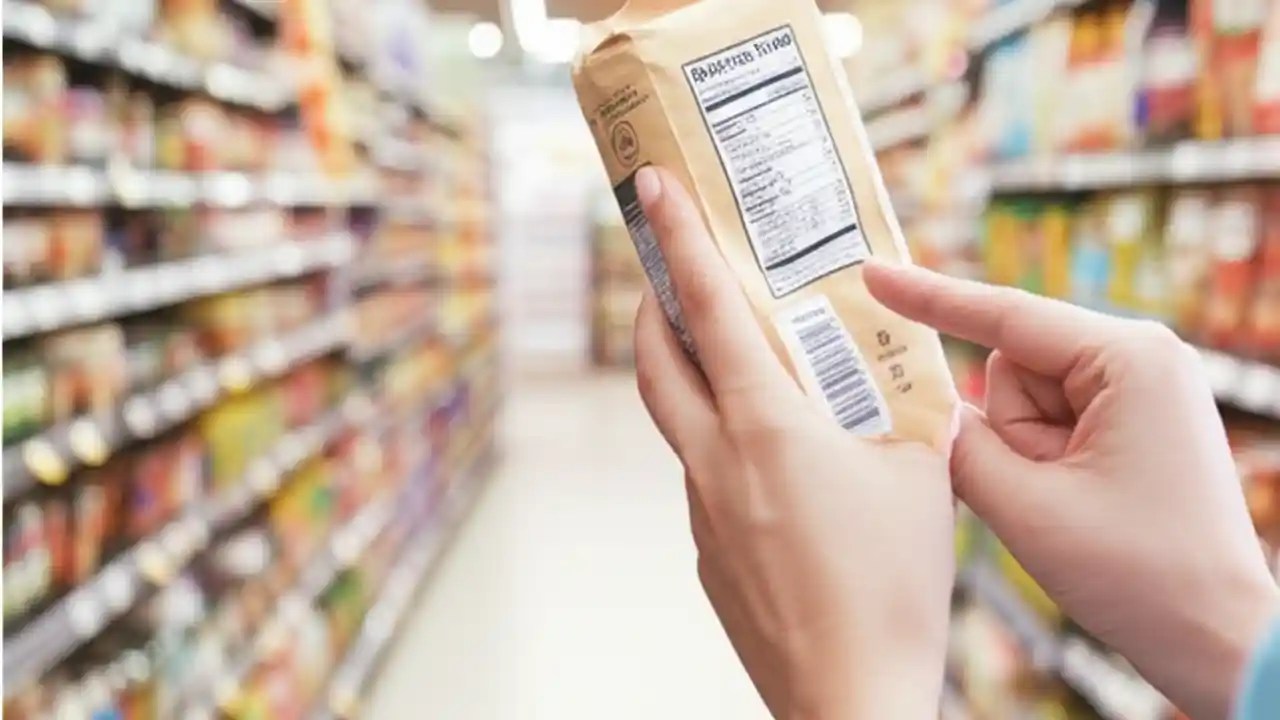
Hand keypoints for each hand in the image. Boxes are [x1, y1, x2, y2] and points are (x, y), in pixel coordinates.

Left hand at [632, 167, 954, 718]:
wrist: (850, 696)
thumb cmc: (891, 587)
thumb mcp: (917, 473)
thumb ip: (899, 406)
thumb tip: (894, 371)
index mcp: (765, 426)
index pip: (706, 308)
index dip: (680, 237)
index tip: (652, 186)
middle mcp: (715, 460)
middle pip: (655, 361)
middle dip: (653, 304)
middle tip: (670, 270)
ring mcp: (702, 510)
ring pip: (681, 422)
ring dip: (694, 380)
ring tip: (745, 369)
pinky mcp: (709, 553)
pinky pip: (706, 478)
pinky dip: (725, 447)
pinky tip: (778, 468)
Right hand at [865, 262, 1279, 719]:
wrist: (1219, 638)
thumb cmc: (1143, 575)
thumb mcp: (1028, 508)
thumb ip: (960, 447)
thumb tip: (926, 412)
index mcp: (1130, 359)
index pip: (1006, 316)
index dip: (929, 298)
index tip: (871, 274)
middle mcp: (1142, 359)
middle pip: (1014, 366)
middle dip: (1009, 430)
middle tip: (1044, 491)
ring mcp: (1142, 390)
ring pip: (1027, 400)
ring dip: (1028, 453)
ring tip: (1073, 504)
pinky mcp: (1135, 422)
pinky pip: (1052, 422)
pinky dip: (1043, 460)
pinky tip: (1080, 503)